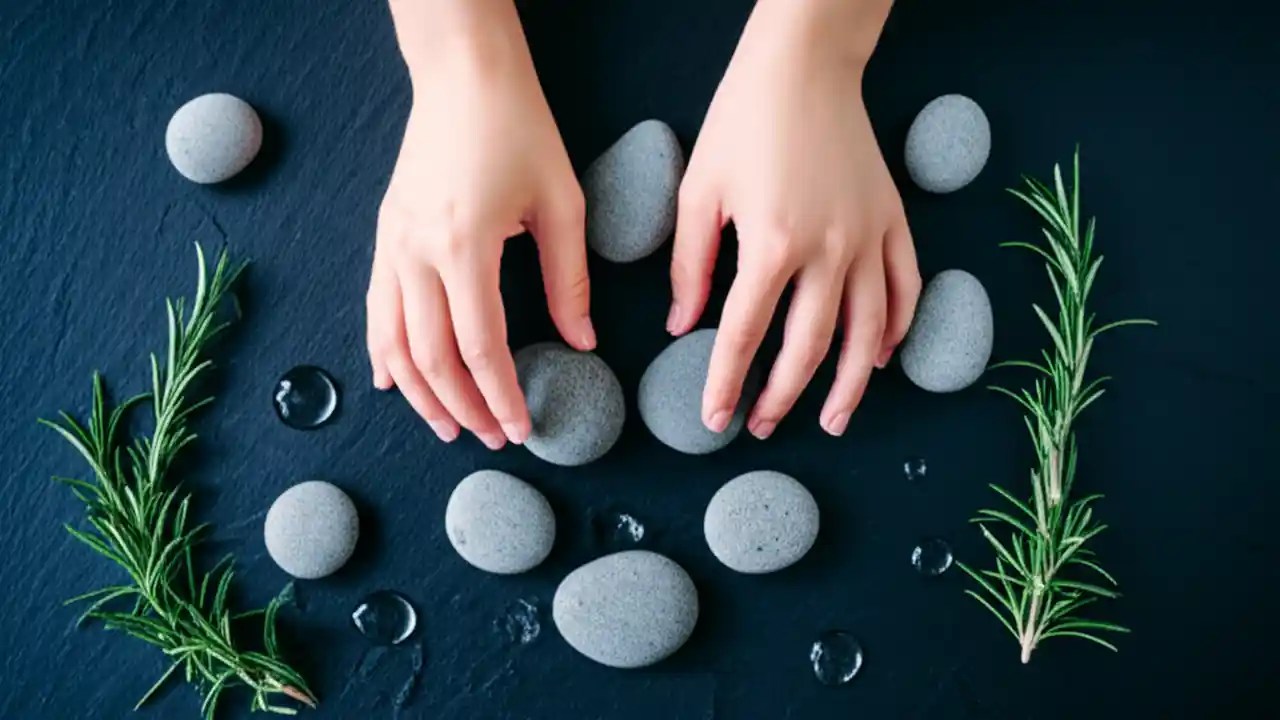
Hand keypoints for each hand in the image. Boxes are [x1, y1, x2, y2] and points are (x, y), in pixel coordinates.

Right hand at [369, 1, 592, 447]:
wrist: (464, 76)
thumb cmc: (520, 130)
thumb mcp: (562, 204)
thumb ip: (570, 280)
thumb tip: (581, 342)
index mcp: (464, 245)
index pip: (479, 346)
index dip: (501, 395)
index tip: (521, 428)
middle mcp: (416, 252)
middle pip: (432, 357)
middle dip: (463, 407)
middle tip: (493, 437)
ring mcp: (391, 244)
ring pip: (394, 341)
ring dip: (420, 393)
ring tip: (447, 427)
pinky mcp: (384, 235)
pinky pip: (375, 308)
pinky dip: (383, 351)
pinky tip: (394, 381)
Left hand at [668, 0, 919, 438]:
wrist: (805, 65)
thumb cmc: (743, 120)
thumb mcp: (699, 190)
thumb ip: (690, 264)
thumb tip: (682, 325)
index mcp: (771, 244)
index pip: (744, 335)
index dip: (727, 383)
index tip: (715, 418)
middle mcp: (828, 251)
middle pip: (808, 348)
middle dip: (783, 396)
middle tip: (762, 426)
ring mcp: (868, 238)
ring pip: (868, 332)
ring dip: (850, 385)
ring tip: (834, 421)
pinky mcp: (893, 220)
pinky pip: (905, 288)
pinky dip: (898, 328)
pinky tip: (881, 357)